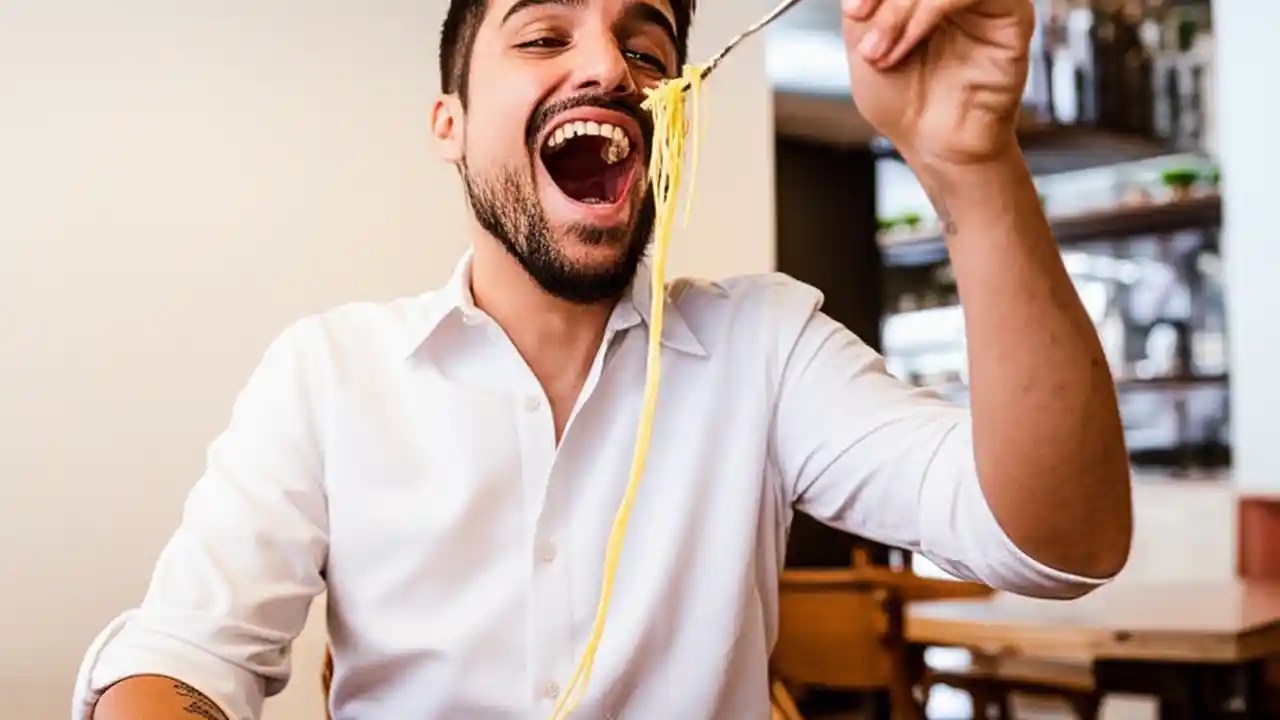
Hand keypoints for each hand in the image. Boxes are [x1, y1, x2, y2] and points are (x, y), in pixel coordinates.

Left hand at [841, 0, 1034, 166]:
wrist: (932, 142)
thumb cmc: (903, 99)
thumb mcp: (864, 43)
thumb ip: (867, 3)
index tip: (853, 11)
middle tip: (866, 35)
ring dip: (902, 8)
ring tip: (883, 50)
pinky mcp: (1011, 13)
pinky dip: (929, 11)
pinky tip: (909, 41)